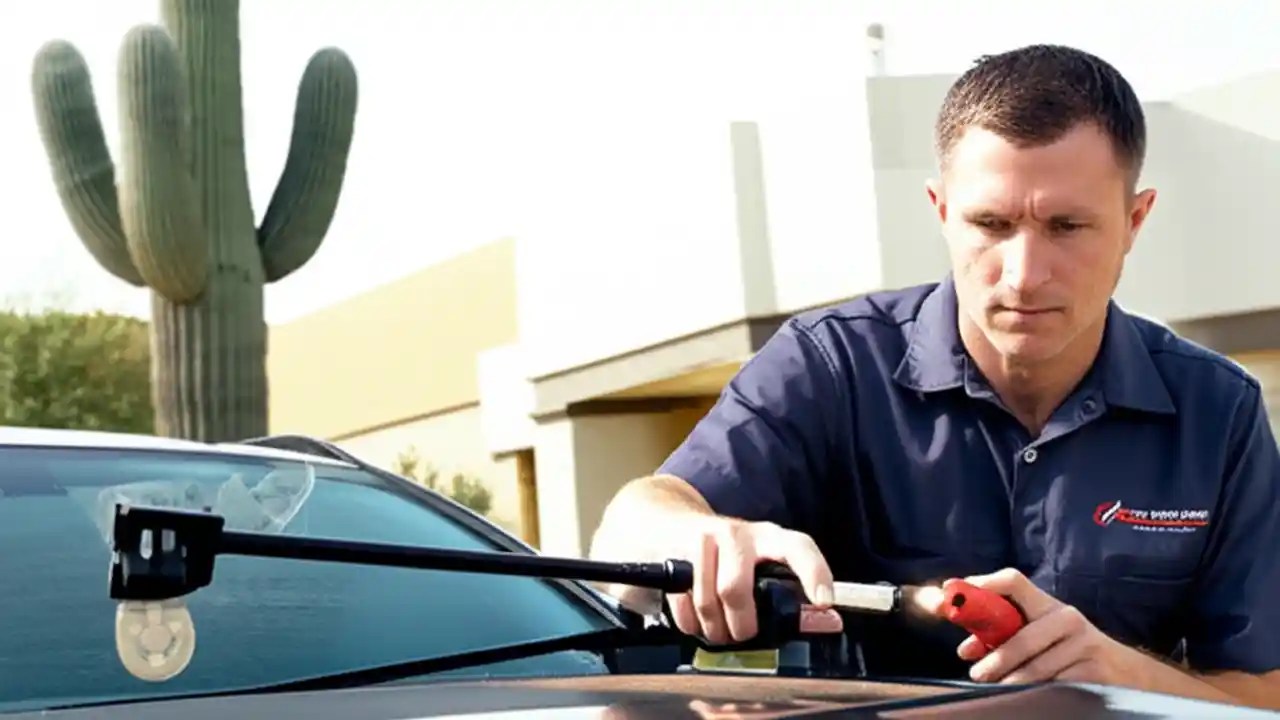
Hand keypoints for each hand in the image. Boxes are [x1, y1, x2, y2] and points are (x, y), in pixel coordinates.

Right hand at [666, 518, 840, 644]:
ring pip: (706, 601)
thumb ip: (796, 596)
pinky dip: (690, 623)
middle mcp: (735, 533)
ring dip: (713, 628)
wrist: (671, 522)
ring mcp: (700, 540)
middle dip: (738, 624)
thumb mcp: (764, 565)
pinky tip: (697, 618)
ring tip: (718, 627)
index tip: (824, 601)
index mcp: (768, 536)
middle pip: (734, 589)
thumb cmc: (729, 554)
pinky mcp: (672, 553)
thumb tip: (831, 622)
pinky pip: (682, 604)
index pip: (798, 547)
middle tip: (741, 633)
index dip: (814, 572)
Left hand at [953, 568, 1139, 685]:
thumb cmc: (1070, 649)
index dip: (982, 583)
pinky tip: (1027, 696)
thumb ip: (1007, 634)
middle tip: (976, 673)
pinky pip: (1056, 684)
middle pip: (1021, 635)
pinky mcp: (1093, 670)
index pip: (1013, 581)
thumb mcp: (1043, 634)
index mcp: (1047, 604)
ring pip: (1037, 666)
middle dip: (995, 657)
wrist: (1126, 671)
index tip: (953, 592)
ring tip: (995, 688)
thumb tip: (966, 648)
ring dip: (1012, 680)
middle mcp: (1066, 617)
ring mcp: (1083, 643)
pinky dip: (1037, 692)